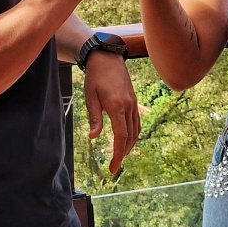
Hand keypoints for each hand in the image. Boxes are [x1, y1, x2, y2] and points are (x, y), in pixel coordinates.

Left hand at [83, 51, 140, 173]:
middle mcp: (128, 106)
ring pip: (136, 130)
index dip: (118, 155)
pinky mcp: (133, 100)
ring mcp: (133, 103)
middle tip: (114, 166)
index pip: (121, 137)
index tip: (113, 168)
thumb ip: (95, 118)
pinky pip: (137, 121)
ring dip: (129, 145)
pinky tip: (128, 139)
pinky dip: (134, 134)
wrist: (107, 58)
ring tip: (121, 156)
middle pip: (130, 137)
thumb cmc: (95, 77)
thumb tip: (93, 137)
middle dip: (123, 153)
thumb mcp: (91, 97)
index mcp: (117, 107)